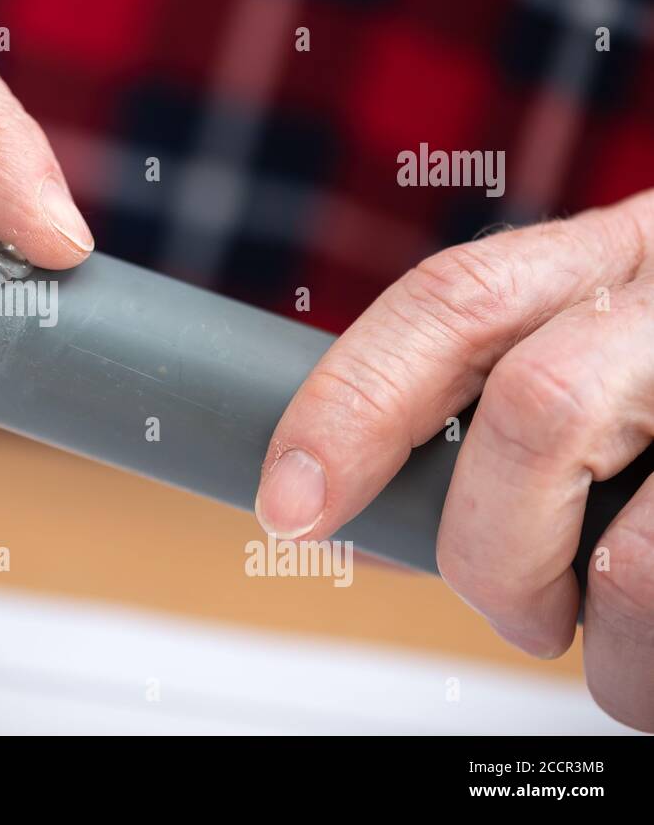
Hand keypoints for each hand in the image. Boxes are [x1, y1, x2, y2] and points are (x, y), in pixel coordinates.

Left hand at [254, 189, 653, 730]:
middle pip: (535, 414)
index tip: (291, 509)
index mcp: (620, 258)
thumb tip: (339, 508)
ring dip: (612, 652)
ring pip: (641, 564)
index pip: (454, 304)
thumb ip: (495, 403)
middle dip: (493, 554)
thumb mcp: (613, 343)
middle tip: (516, 608)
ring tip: (630, 646)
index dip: (352, 407)